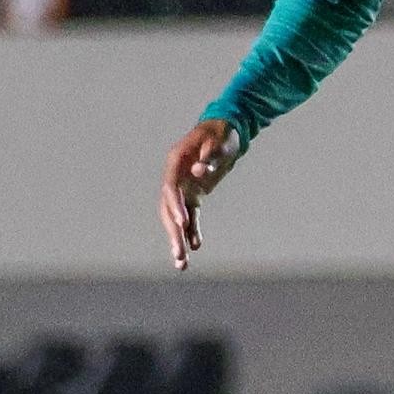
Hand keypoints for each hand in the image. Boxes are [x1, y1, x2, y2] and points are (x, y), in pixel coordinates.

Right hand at [158, 120, 243, 269]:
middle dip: (173, 232)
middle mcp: (174, 176)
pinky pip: (190, 216)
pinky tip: (196, 247)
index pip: (170, 187)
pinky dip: (192, 231)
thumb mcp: (221, 141)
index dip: (174, 205)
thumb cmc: (222, 133)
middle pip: (168, 208)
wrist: (225, 130)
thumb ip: (211, 156)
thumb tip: (201, 171)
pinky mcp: (193, 194)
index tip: (181, 223)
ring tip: (181, 264)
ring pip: (175, 217)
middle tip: (179, 254)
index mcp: (176, 160)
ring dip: (178, 239)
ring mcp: (182, 186)